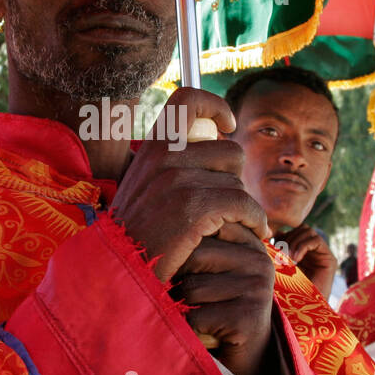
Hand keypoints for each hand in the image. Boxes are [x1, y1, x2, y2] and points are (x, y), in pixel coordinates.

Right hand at [110, 88, 267, 281]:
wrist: (119, 273)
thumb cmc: (138, 237)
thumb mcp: (143, 190)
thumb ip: (169, 166)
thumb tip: (212, 144)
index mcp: (151, 147)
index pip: (187, 100)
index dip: (215, 106)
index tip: (228, 124)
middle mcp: (162, 156)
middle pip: (229, 150)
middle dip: (235, 179)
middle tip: (230, 203)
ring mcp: (177, 181)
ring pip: (238, 181)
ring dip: (244, 206)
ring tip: (237, 223)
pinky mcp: (193, 208)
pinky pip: (244, 203)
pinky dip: (255, 220)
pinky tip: (253, 231)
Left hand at [170, 222, 278, 374]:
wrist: (246, 359)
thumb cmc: (219, 308)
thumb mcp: (214, 269)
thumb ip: (199, 244)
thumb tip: (155, 222)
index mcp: (250, 242)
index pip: (203, 229)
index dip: (183, 250)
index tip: (186, 270)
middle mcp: (259, 260)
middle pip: (193, 256)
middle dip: (181, 282)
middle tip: (193, 301)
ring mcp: (256, 288)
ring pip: (192, 288)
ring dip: (186, 309)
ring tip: (203, 317)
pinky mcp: (248, 316)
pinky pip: (196, 316)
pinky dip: (191, 330)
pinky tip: (207, 334)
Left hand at [273, 224, 336, 299]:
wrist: (304, 311)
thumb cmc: (288, 294)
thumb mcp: (278, 269)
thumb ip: (276, 253)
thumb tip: (270, 234)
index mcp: (299, 253)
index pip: (291, 232)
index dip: (281, 235)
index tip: (272, 245)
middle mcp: (312, 252)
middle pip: (300, 228)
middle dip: (288, 237)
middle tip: (281, 253)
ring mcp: (321, 255)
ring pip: (308, 231)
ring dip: (295, 241)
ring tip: (289, 257)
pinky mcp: (330, 259)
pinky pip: (316, 240)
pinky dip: (303, 246)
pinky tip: (296, 259)